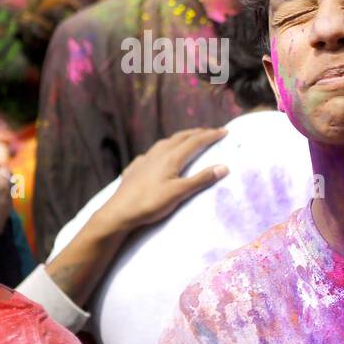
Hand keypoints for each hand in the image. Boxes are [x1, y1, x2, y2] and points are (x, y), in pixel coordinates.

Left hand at [96, 127, 227, 232]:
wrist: (119, 212)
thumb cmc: (150, 203)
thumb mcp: (179, 193)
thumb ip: (201, 179)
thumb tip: (224, 167)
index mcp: (171, 158)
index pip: (195, 142)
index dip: (210, 136)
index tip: (224, 131)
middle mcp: (158, 154)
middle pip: (180, 137)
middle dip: (197, 133)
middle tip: (210, 132)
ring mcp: (144, 159)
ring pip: (165, 142)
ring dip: (180, 138)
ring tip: (188, 139)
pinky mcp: (135, 167)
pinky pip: (152, 152)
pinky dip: (164, 148)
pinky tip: (160, 156)